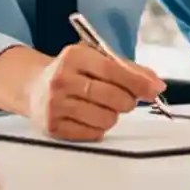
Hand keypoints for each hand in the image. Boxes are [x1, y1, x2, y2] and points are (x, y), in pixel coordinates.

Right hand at [25, 44, 165, 141]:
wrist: (33, 87)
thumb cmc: (72, 71)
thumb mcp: (95, 59)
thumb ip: (127, 68)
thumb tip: (156, 83)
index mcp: (74, 56)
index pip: (113, 70)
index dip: (138, 82)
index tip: (155, 89)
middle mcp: (61, 79)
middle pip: (112, 97)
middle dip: (128, 101)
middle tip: (126, 99)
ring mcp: (55, 104)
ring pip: (105, 118)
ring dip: (113, 115)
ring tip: (104, 107)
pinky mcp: (53, 126)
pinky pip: (93, 133)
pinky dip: (99, 127)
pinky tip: (90, 116)